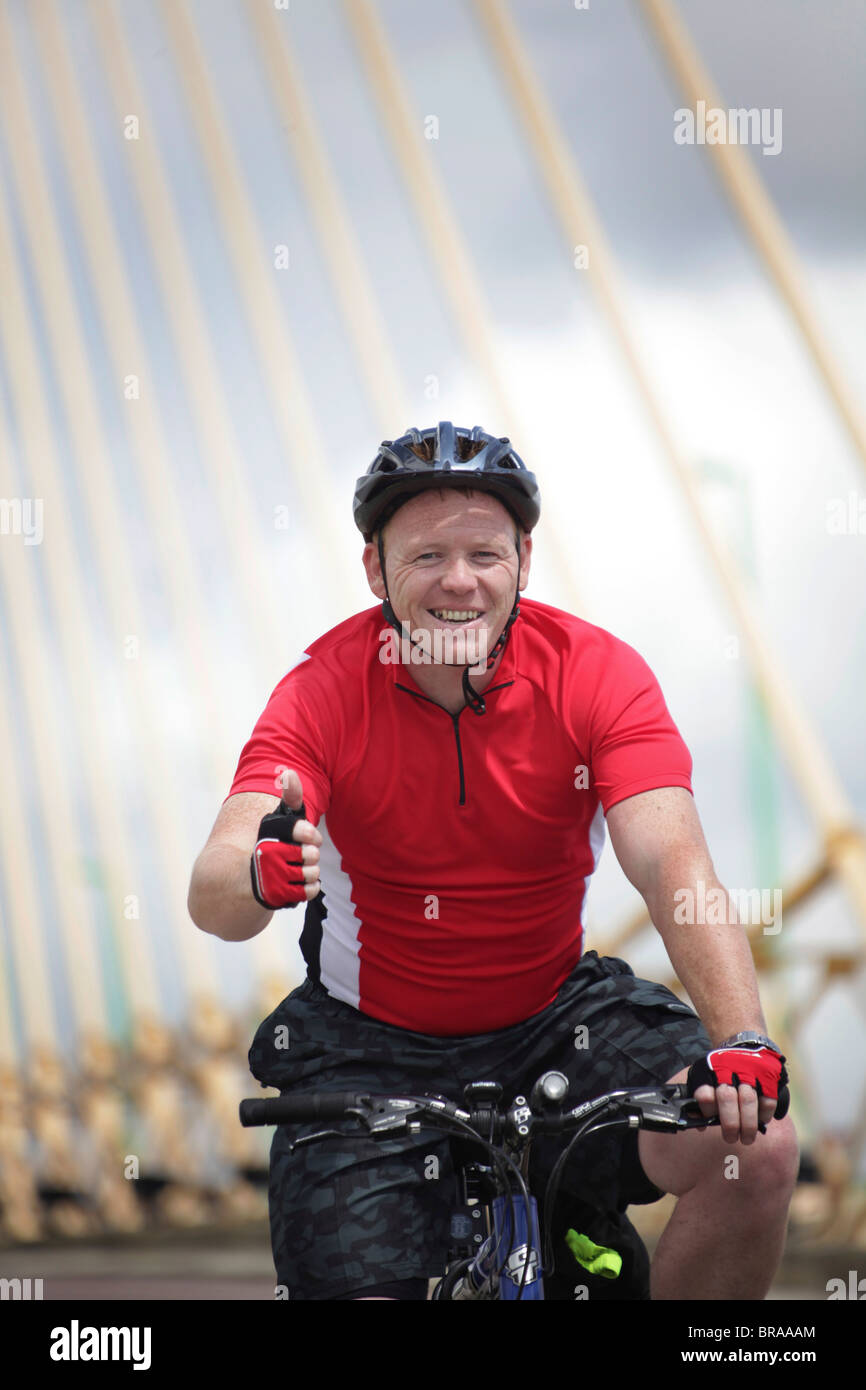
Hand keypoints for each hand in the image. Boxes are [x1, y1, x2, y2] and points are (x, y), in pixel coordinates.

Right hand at [250, 769, 321, 908]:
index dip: (310, 834)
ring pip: (312, 873)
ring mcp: (273, 878)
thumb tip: (289, 773)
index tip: (308, 836)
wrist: (245, 882)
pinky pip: (309, 891)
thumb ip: (290, 797)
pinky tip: (298, 882)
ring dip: (309, 872)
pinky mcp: (279, 896)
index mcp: (269, 835)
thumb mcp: (279, 819)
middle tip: (300, 855)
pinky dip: (309, 887)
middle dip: (309, 855)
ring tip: (297, 869)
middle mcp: (268, 856)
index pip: (304, 831)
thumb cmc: (270, 845)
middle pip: (312, 855)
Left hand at [687, 1045, 787, 1145]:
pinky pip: (768, 1100)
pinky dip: (765, 1115)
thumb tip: (699, 1124)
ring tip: (746, 1138)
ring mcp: (750, 1071)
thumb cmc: (723, 1069)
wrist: (745, 1044)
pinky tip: (761, 1121)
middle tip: (731, 1138)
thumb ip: (701, 1099)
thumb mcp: (707, 1076)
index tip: (710, 1119)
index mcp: (710, 1070)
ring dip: (748, 1125)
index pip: (705, 1093)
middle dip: (729, 1123)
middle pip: (727, 1098)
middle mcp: (729, 1069)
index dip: (707, 1110)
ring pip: (748, 1100)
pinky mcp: (768, 1075)